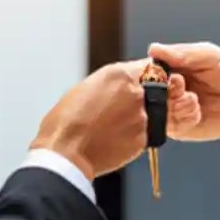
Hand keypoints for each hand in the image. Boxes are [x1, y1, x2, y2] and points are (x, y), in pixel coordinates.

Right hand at [31, 60, 201, 179]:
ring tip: (114, 126)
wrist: (66, 153)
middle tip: (121, 109)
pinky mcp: (144, 138)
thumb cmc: (66, 122)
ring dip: (138, 117)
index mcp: (119, 75)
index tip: (141, 81)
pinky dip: (134, 135)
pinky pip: (145, 132)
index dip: (144, 76)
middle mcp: (136, 92)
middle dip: (141, 97)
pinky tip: (115, 138)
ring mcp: (142, 116)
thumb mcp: (85, 88)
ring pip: (150, 112)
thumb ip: (109, 83)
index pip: (147, 67)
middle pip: (152, 89)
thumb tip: (118, 85)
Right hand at [147, 41, 219, 142]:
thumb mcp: (208, 55)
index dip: (151, 72)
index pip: (147, 70)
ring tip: (193, 99)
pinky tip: (197, 111)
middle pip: (147, 93)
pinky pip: (171, 126)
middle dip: (162, 90)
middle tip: (180, 85)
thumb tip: (153, 49)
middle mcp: (167, 89)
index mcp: (170, 69)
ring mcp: (172, 109)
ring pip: (156, 111)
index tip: (164, 72)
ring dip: (173, 105)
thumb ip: (181, 53)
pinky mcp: (181, 127)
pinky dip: (183, 117)